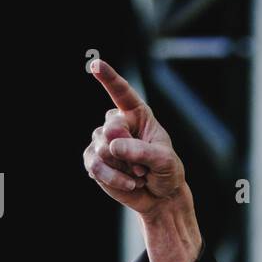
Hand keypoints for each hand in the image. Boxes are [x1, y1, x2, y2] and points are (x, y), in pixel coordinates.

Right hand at [84, 60, 188, 220]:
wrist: (160, 196)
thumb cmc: (167, 172)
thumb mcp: (164, 161)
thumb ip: (141, 150)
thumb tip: (112, 145)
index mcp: (137, 114)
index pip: (121, 92)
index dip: (109, 78)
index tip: (96, 64)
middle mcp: (118, 124)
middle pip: (112, 129)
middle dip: (129, 152)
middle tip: (145, 167)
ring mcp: (103, 141)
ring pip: (102, 149)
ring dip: (123, 168)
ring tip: (139, 175)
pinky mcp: (94, 160)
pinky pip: (95, 165)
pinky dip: (113, 178)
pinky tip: (129, 183)